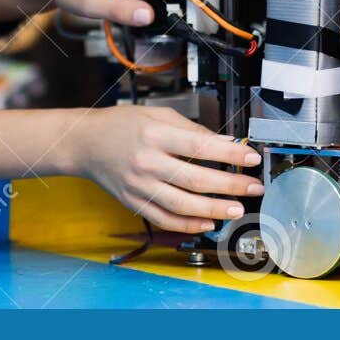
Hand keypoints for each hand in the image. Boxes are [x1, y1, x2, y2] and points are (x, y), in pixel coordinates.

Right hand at [69, 105, 262, 233]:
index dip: (230, 154)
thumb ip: (192, 130)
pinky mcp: (134, 203)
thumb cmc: (122, 125)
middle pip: (196, 179)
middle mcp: (146, 162)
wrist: (86, 143)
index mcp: (154, 134)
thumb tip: (226, 143)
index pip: (200, 146)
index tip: (251, 157)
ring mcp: (139, 186)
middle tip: (253, 187)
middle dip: (230, 185)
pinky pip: (165, 219)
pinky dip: (189, 225)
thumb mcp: (158, 115)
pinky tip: (208, 223)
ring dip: (214, 209)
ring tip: (237, 209)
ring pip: (182, 205)